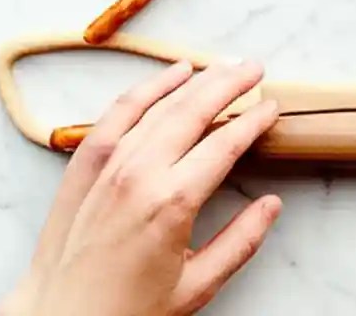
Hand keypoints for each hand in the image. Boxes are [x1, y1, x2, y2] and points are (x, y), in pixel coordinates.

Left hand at [0, 60, 282, 315]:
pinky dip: (147, 88)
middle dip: (229, 84)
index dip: (253, 121)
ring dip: (195, 80)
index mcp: (172, 203)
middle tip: (255, 68)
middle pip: (194, 111)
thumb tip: (271, 206)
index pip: (224, 144)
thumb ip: (240, 242)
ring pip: (159, 105)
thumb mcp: (196, 285)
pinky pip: (118, 112)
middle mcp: (139, 174)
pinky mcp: (84, 165)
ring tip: (223, 65)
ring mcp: (107, 165)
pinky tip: (170, 74)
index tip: (271, 107)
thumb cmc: (125, 310)